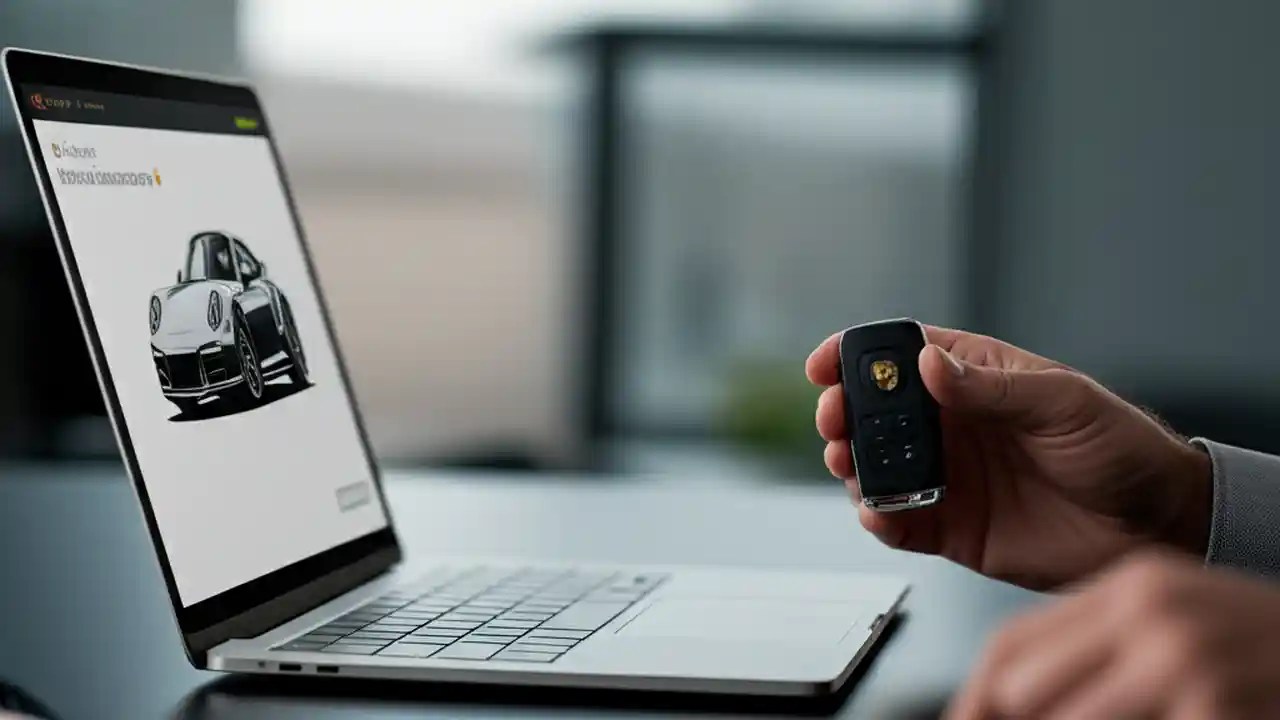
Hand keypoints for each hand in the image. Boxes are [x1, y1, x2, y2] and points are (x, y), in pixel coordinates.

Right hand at [806, 324, 1212, 588]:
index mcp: (973, 378)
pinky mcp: (950, 527)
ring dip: (850, 463)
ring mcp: (946, 476)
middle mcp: (951, 425)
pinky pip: (896, 522)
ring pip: (872, 465)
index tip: (824, 364)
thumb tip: (929, 365)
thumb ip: (991, 387)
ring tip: (850, 466)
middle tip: (835, 421)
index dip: (855, 354)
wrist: (1154, 525)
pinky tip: (877, 511)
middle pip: (872, 411)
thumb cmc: (1119, 450)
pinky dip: (876, 517)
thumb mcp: (1062, 404)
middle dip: (841, 412)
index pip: (900, 355)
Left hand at [948, 552, 1279, 718]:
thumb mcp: (1173, 621)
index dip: (975, 696)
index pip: (1012, 643)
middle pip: (1021, 688)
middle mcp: (1150, 617)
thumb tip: (1009, 695)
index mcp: (1133, 587)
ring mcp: (1183, 664)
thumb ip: (1096, 646)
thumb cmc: (1266, 647)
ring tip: (1126, 718)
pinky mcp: (1212, 709)